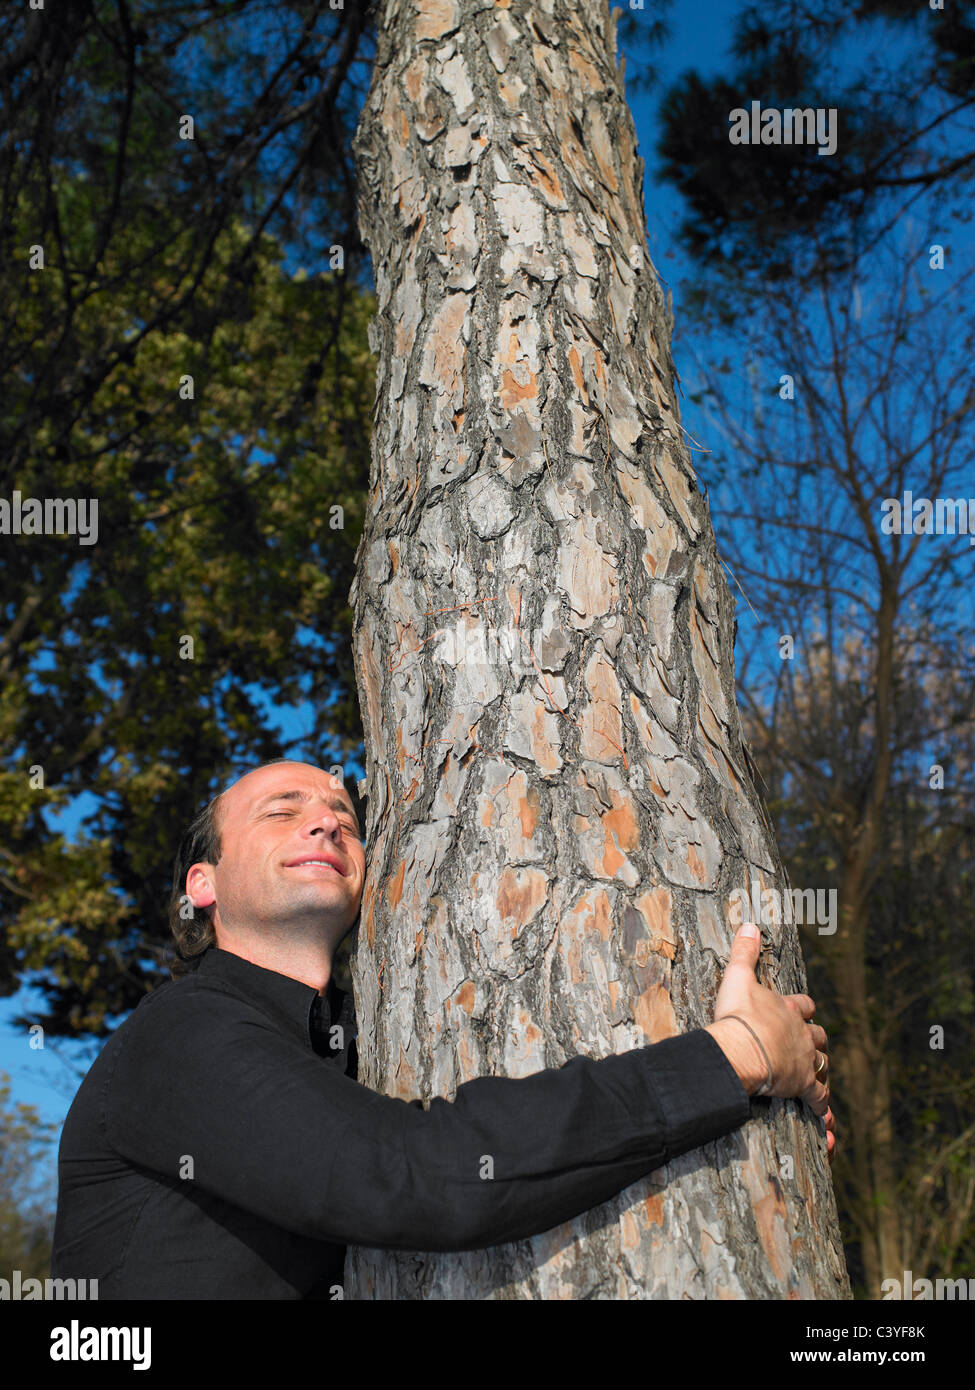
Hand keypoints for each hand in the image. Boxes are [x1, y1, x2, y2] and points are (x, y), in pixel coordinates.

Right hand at [704, 924, 830, 1125]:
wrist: (743, 1048)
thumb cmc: (739, 1015)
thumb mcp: (738, 977)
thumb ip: (745, 952)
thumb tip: (749, 925)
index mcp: (789, 1010)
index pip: (804, 1006)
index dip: (803, 1009)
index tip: (803, 1011)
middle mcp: (802, 1035)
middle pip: (818, 1037)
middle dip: (816, 1042)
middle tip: (812, 1048)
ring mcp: (805, 1061)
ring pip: (822, 1067)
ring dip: (821, 1073)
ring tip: (819, 1081)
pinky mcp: (803, 1086)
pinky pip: (818, 1100)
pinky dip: (823, 1109)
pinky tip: (826, 1120)